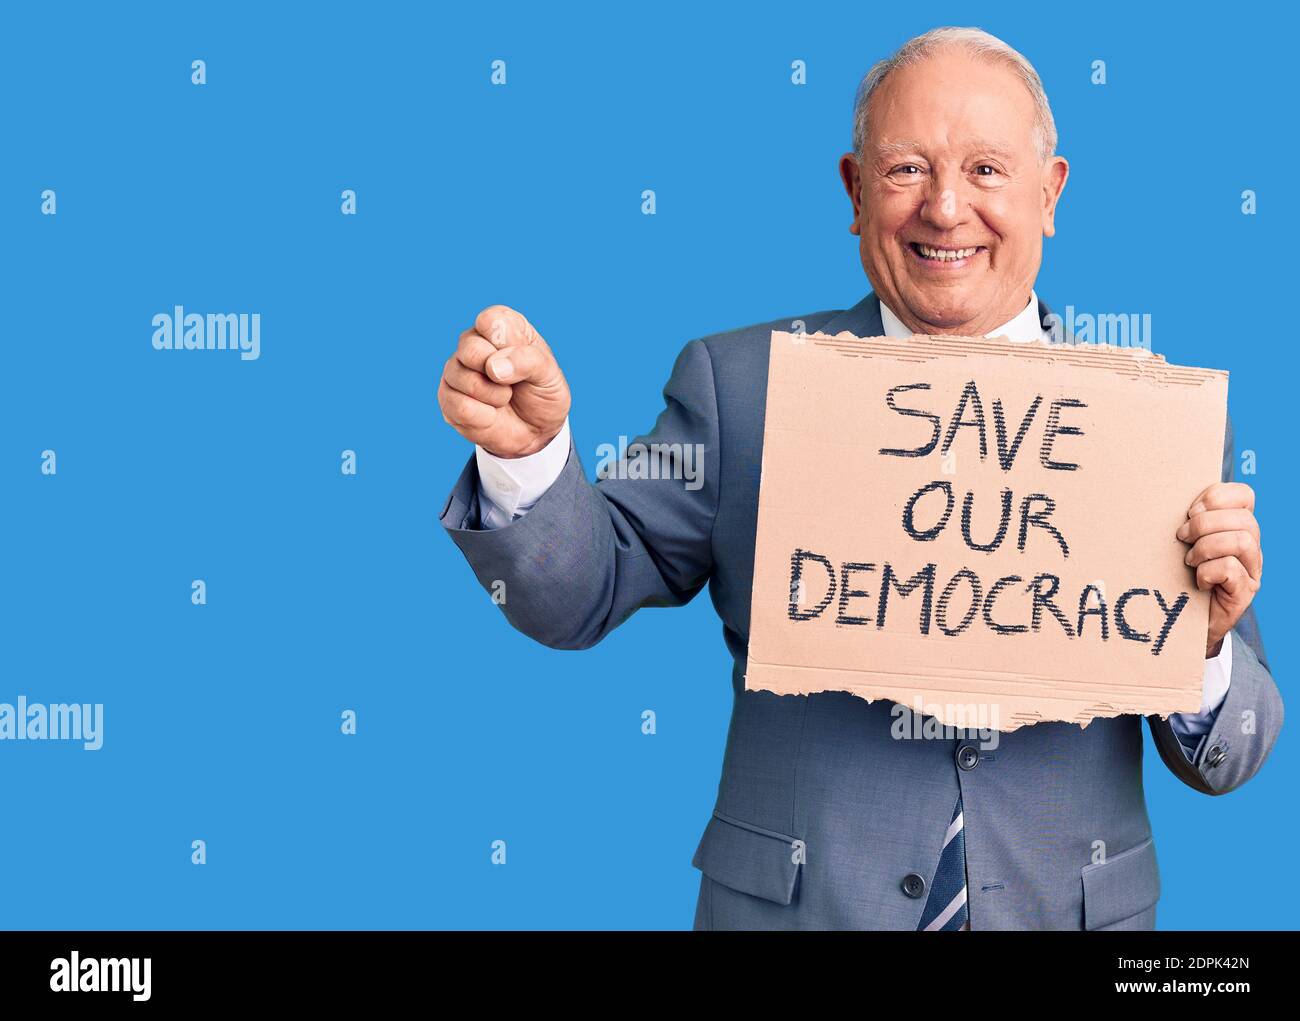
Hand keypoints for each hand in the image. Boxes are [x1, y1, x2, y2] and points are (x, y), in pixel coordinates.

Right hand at [438, 305, 570, 457]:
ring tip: (505, 398)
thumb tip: (493, 368)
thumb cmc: (541, 393)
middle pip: (470, 348)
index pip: (490, 320)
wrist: (535, 431)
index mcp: (500, 327)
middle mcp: (472, 343)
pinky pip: (460, 406)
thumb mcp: (549, 374)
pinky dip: (485, 416)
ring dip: (495, 396)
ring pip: (463, 379)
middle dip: (498, 372)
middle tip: (512, 382)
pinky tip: (492, 415)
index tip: (522, 356)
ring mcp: (456, 371)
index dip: (506, 343)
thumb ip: (528, 360)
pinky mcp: (447, 399)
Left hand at [1177, 482, 1261, 656]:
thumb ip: (1187, 519)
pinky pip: (1231, 569)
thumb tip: (1170, 497)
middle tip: (1181, 538)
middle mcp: (1250, 547)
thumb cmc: (1178, 575)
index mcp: (1237, 527)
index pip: (1244, 495)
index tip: (1190, 510)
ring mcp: (1251, 571)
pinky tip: (1198, 580)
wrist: (1181, 621)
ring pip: (1242, 541)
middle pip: (1243, 519)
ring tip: (1189, 560)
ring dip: (1206, 547)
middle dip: (1204, 524)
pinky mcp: (1244, 593)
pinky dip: (1207, 571)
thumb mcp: (1182, 542)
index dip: (1217, 495)